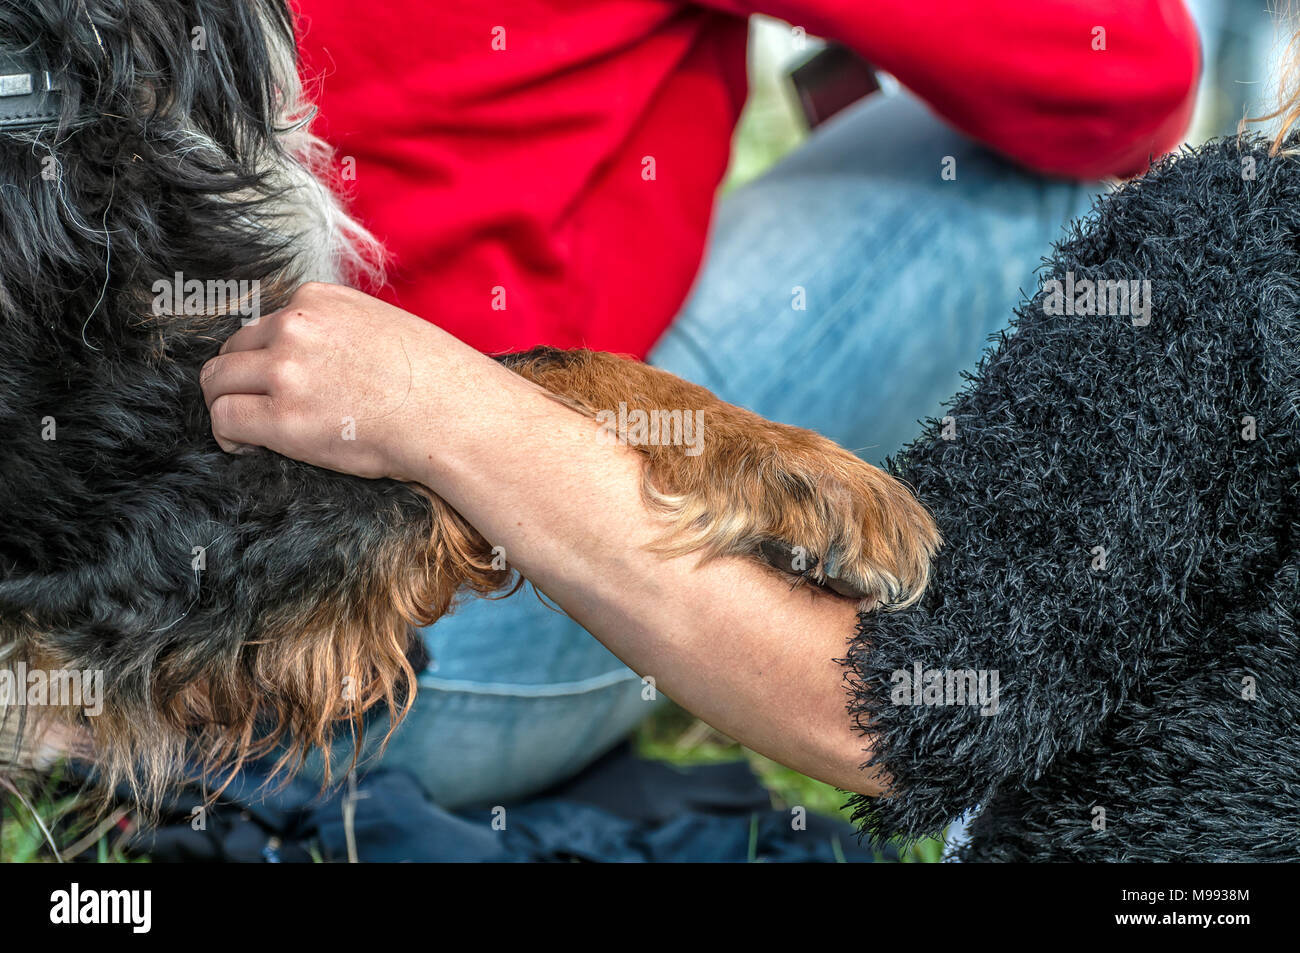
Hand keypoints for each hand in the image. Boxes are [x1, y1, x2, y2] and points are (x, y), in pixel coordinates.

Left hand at [200, 281, 441, 480]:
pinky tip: (247, 448)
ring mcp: (286, 371)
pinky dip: (228, 435)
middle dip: (240, 378)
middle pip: (234, 347)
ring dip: (226, 404)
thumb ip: (342, 329)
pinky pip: (226, 418)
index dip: (269, 356)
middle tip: (255, 407)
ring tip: (245, 431)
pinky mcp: (282, 417)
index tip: (282, 382)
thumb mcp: (384, 326)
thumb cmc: (435, 381)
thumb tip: (325, 358)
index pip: (268, 323)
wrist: (452, 415)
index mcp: (319, 300)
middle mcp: (296, 327)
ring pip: (218, 380)